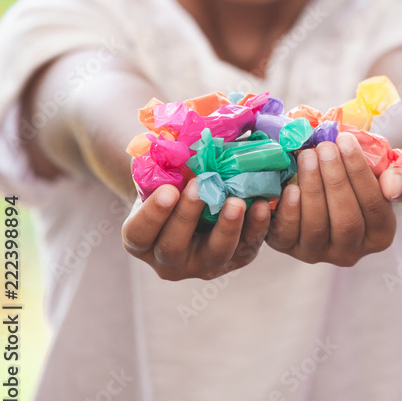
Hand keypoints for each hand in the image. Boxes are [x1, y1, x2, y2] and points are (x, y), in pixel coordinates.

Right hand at [122, 180, 271, 279]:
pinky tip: (262, 206)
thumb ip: (164, 166)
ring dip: (227, 227)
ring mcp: (204, 264)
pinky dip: (256, 227)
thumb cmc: (175, 183)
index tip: (168, 190)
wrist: (201, 200)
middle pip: (173, 247)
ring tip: (236, 202)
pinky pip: (248, 247)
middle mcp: (169, 260)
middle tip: (200, 188)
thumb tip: (174, 136)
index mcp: (142, 240)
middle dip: (187, 216)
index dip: (152, 215)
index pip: (139, 233)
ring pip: (215, 253)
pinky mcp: (236, 258)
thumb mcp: (163, 177)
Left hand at [265, 132, 401, 265]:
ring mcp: (319, 253)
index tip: (346, 141)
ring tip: (307, 155)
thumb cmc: (365, 176)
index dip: (360, 173)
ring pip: (316, 227)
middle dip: (335, 180)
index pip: (374, 207)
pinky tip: (290, 187)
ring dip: (312, 188)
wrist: (331, 182)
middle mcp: (351, 252)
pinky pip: (287, 236)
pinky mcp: (290, 248)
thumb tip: (392, 188)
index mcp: (381, 235)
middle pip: (346, 220)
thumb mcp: (389, 174)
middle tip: (325, 147)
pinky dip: (289, 212)